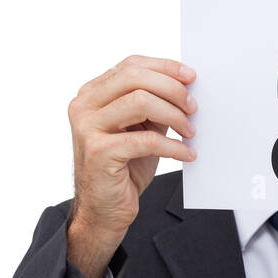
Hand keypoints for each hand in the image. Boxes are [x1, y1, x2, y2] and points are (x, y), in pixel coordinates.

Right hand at [66, 55, 196, 277]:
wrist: (103, 211)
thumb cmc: (123, 170)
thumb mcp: (141, 130)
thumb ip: (154, 106)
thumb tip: (186, 88)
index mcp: (92, 94)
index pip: (130, 66)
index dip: (164, 67)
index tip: (191, 77)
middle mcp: (84, 106)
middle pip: (134, 77)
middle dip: (171, 89)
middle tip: (194, 107)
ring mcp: (87, 127)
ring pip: (140, 101)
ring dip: (174, 115)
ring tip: (191, 131)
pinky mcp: (99, 152)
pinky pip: (145, 140)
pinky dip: (173, 146)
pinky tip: (187, 154)